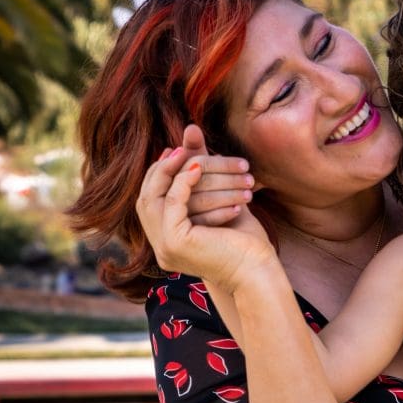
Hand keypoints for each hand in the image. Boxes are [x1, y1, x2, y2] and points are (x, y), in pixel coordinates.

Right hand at [136, 142, 275, 292]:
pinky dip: (182, 182)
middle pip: (145, 199)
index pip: (150, 202)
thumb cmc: (245, 241)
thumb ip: (204, 177)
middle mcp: (160, 247)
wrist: (257, 270)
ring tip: (187, 153)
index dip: (158, 175)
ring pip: (155, 199)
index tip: (174, 152)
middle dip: (160, 170)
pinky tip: (197, 168)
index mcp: (168, 242)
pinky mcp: (176, 242)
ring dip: (170, 172)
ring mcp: (164, 247)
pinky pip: (172, 203)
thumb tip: (194, 132)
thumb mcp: (221, 202)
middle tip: (177, 148)